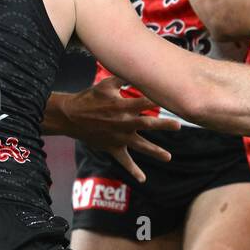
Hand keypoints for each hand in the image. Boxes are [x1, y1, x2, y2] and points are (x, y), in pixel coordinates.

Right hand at [59, 76, 181, 182]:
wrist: (71, 116)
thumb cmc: (89, 98)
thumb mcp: (105, 84)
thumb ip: (122, 78)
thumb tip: (137, 70)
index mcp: (122, 106)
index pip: (144, 102)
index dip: (156, 100)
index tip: (171, 99)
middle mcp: (124, 123)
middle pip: (148, 124)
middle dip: (164, 125)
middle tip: (178, 126)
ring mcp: (119, 137)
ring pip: (141, 145)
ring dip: (155, 151)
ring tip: (168, 157)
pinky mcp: (114, 147)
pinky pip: (125, 161)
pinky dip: (133, 170)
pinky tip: (143, 179)